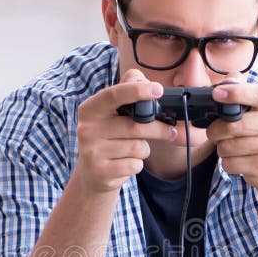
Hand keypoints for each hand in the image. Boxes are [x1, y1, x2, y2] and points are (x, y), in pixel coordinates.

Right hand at [74, 69, 177, 193]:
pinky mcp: (101, 172)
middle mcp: (87, 129)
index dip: (137, 91)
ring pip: (137, 147)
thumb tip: (146, 81)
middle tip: (170, 131)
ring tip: (132, 151)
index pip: (114, 95)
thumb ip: (128, 94)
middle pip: (135, 125)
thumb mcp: (112, 114)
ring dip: (143, 149)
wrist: (92, 175)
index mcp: (90, 109)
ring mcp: (92, 152)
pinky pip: (135, 165)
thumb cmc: (108, 139)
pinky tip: (125, 164)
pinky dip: (137, 164)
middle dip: (158, 129)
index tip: (158, 89)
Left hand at [206, 80, 257, 196]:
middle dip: (215, 130)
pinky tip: (239, 160)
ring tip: (232, 147)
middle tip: (215, 132)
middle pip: (232, 125)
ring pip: (226, 146)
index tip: (216, 93)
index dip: (235, 93)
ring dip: (222, 148)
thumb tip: (228, 79)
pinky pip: (229, 163)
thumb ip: (246, 94)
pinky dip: (227, 163)